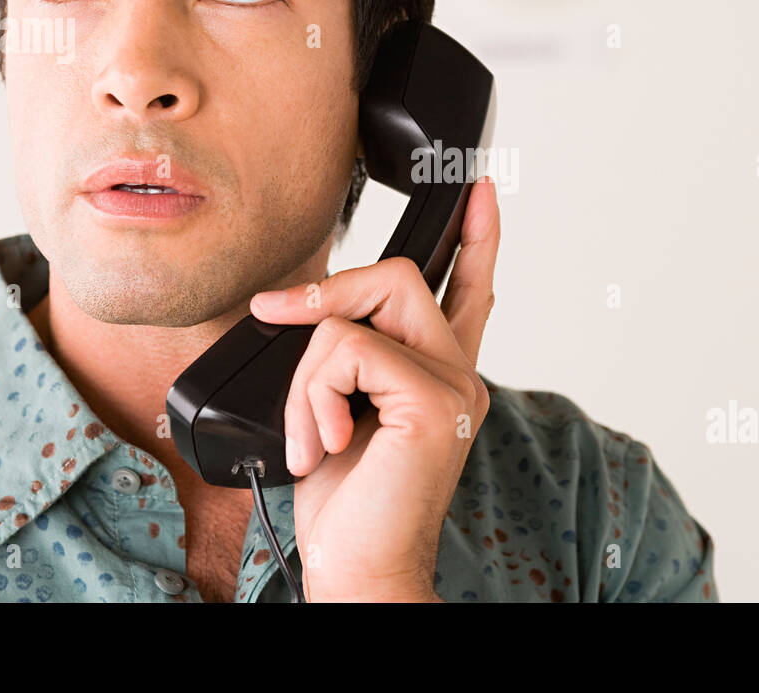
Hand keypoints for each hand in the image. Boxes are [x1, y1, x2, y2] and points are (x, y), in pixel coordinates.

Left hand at [248, 177, 500, 601]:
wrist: (357, 566)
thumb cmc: (346, 503)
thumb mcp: (334, 410)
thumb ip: (342, 359)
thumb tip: (303, 309)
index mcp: (439, 375)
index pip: (469, 291)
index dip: (477, 238)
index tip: (480, 192)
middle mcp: (457, 375)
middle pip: (400, 275)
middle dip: (329, 293)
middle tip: (278, 315)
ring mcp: (453, 386)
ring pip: (357, 315)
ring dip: (305, 375)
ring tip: (310, 434)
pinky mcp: (435, 401)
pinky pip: (346, 349)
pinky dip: (313, 395)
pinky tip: (324, 442)